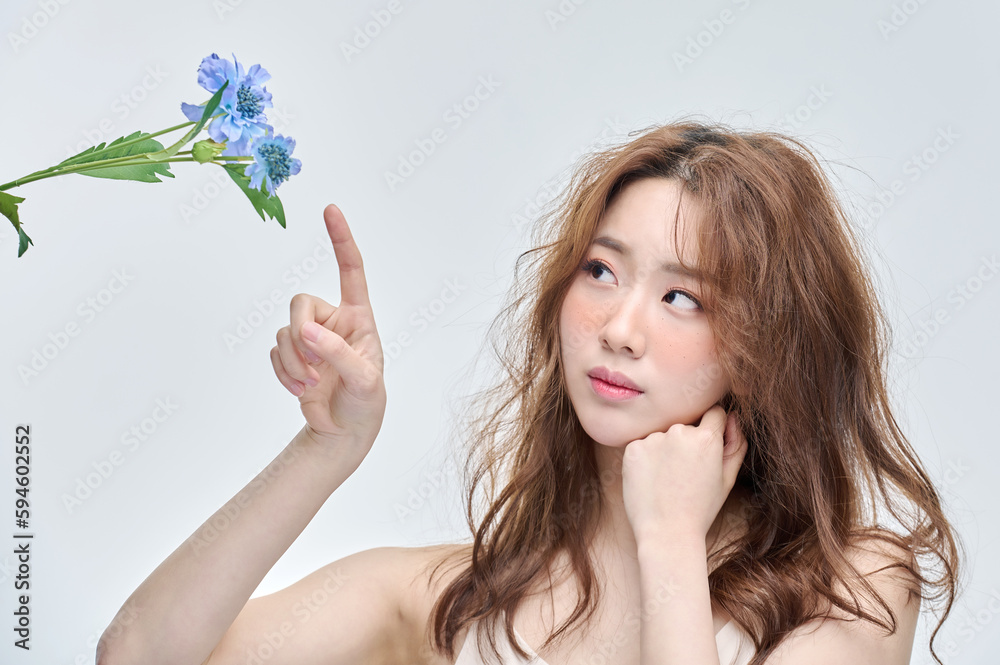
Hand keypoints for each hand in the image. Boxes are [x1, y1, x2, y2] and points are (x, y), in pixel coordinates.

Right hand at [270, 204, 386, 457]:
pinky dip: (283, 372)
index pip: (351, 271)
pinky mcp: (292, 355)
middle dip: (300, 335)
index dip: (341, 240)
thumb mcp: (363, 380)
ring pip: (284, 331)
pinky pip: (274, 350)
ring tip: (311, 385)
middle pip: (300, 303)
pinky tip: (300, 389)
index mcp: (359, 318)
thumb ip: (338, 354)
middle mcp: (333, 321)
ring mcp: (311, 337)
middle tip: (314, 366)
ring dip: (293, 361)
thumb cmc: (365, 402)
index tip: (331, 210)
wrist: (344, 431)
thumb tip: (308, 333)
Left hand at [621, 404, 746, 545]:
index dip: (714, 429)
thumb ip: (736, 444)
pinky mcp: (632, 448)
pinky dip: (647, 458)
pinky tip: (651, 480)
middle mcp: (679, 432)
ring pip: (663, 435)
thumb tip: (734, 417)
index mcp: (707, 438)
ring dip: (665, 449)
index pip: (714, 413)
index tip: (707, 448)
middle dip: (688, 442)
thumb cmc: (701, 509)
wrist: (666, 533)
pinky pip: (643, 445)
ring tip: (667, 480)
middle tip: (685, 474)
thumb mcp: (727, 479)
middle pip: (687, 424)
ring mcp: (653, 439)